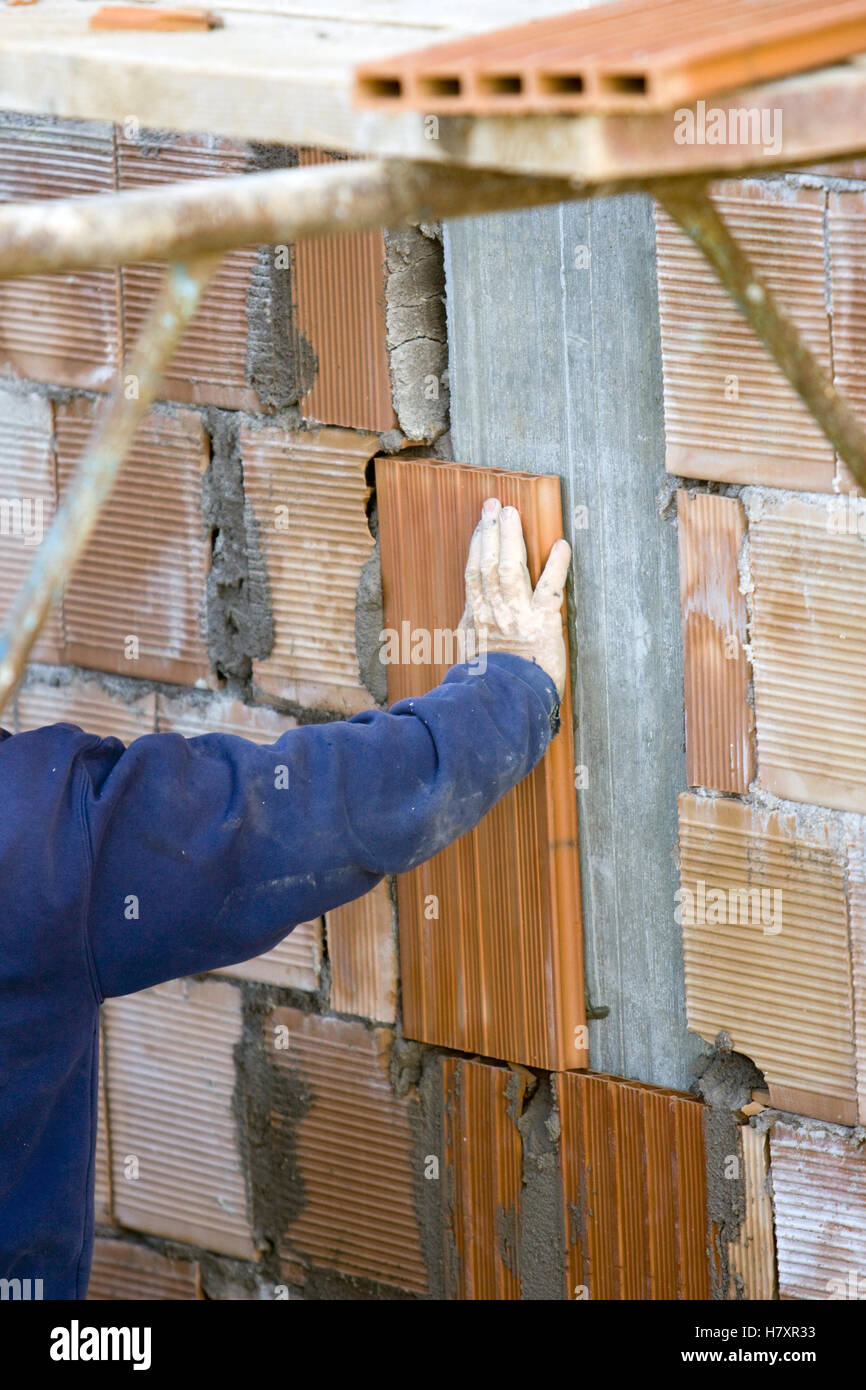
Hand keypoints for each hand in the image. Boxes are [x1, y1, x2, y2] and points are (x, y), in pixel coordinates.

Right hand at [459, 497, 570, 697]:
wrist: (505, 703)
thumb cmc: (489, 686)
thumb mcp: (472, 658)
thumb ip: (474, 634)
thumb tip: (473, 621)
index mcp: (476, 618)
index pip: (474, 573)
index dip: (477, 545)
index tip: (481, 526)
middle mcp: (494, 611)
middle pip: (488, 563)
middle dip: (491, 531)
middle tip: (495, 505)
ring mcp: (517, 615)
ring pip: (510, 567)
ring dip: (512, 538)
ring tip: (513, 514)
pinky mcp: (542, 623)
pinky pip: (550, 588)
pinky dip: (557, 565)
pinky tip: (561, 546)